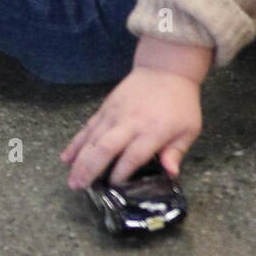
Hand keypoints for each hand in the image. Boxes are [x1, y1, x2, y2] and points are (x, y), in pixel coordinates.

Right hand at [59, 65, 201, 187]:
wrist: (166, 68)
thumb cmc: (180, 102)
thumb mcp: (189, 128)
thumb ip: (176, 152)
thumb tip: (171, 173)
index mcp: (153, 131)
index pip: (133, 157)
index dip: (121, 174)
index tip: (114, 187)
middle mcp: (130, 123)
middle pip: (106, 148)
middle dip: (90, 170)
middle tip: (78, 187)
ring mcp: (115, 114)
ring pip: (92, 139)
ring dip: (80, 160)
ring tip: (71, 180)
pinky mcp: (106, 107)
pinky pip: (88, 127)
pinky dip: (76, 143)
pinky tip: (66, 157)